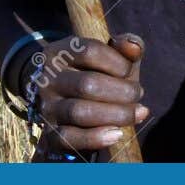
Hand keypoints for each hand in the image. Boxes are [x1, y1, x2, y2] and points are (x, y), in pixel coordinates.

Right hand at [28, 33, 147, 153]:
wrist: (67, 102)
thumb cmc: (96, 73)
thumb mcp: (110, 55)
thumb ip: (126, 46)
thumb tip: (134, 47)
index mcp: (60, 52)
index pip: (90, 51)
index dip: (117, 62)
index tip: (129, 70)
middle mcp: (48, 79)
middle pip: (87, 84)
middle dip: (123, 92)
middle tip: (138, 94)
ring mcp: (46, 107)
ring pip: (80, 112)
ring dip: (116, 115)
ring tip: (136, 113)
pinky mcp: (49, 133)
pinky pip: (69, 138)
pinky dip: (97, 138)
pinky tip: (117, 134)